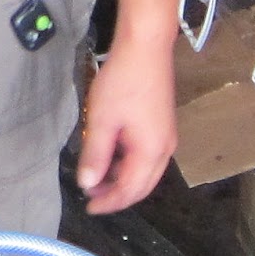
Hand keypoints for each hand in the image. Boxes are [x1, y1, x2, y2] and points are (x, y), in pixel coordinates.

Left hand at [75, 34, 176, 214]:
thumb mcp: (102, 120)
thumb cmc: (124, 81)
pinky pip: (147, 155)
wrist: (145, 48)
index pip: (130, 190)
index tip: (89, 207)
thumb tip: (88, 183)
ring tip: (97, 177)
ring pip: (145, 171)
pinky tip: (111, 154)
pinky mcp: (162, 125)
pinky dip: (129, 163)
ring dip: (122, 178)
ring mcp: (166, 137)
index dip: (109, 202)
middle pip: (142, 185)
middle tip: (92, 197)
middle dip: (118, 195)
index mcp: (151, 152)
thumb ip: (96, 154)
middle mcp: (165, 149)